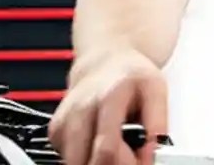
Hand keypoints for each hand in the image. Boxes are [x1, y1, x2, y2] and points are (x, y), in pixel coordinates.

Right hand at [49, 48, 168, 164]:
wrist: (104, 60)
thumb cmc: (131, 76)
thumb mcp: (156, 92)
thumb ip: (158, 125)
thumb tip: (155, 155)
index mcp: (109, 98)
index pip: (107, 149)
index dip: (126, 164)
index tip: (140, 161)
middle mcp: (81, 109)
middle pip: (86, 161)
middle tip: (128, 155)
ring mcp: (65, 120)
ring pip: (76, 162)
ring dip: (96, 161)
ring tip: (115, 147)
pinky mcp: (56, 131)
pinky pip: (68, 158)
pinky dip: (85, 156)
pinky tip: (97, 141)